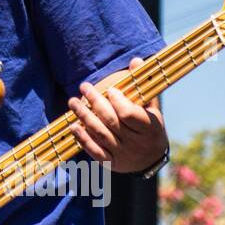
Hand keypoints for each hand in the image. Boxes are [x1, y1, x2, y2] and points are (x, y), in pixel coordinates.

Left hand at [66, 57, 166, 173]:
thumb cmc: (150, 127)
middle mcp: (136, 143)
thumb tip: (135, 60)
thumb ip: (142, 87)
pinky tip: (73, 126)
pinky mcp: (111, 163)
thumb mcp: (152, 108)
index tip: (110, 90)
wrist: (151, 159)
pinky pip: (94, 151)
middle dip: (95, 103)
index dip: (118, 101)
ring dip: (84, 117)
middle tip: (83, 87)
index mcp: (150, 128)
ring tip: (73, 102)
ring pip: (100, 134)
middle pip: (111, 121)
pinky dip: (83, 139)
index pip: (129, 114)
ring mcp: (123, 154)